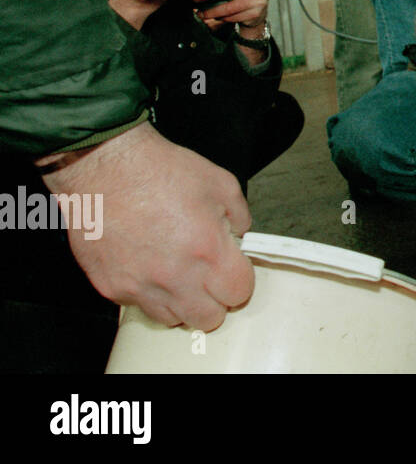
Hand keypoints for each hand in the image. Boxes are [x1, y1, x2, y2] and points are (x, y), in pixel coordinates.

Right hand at [40, 122, 254, 330]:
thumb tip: (240, 237)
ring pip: (173, 319)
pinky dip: (148, 292)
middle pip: (208, 318)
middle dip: (214, 299)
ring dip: (181, 301)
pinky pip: (139, 305)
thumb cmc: (158, 170)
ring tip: (177, 270)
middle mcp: (175, 276)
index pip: (239, 293)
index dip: (239, 279)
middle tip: (208, 276)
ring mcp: (140, 286)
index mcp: (208, 250)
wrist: (105, 166)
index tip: (232, 269)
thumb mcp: (220, 183)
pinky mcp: (111, 288)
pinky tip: (148, 264)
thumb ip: (240, 216)